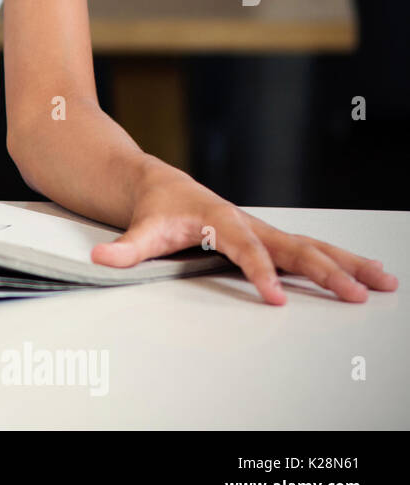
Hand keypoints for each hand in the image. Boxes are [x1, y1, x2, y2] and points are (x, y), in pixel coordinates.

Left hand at [90, 167, 398, 304]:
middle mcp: (250, 224)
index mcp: (221, 221)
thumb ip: (125, 246)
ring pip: (312, 247)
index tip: (275, 298)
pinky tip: (368, 275)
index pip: (246, 250)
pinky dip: (341, 261)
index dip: (261, 272)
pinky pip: (311, 249)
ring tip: (384, 283)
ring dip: (348, 265)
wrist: (161, 186)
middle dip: (326, 272)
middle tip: (354, 295)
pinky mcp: (270, 237)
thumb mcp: (139, 228)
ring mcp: (265, 230)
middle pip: (294, 248)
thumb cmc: (156, 208)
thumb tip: (102, 257)